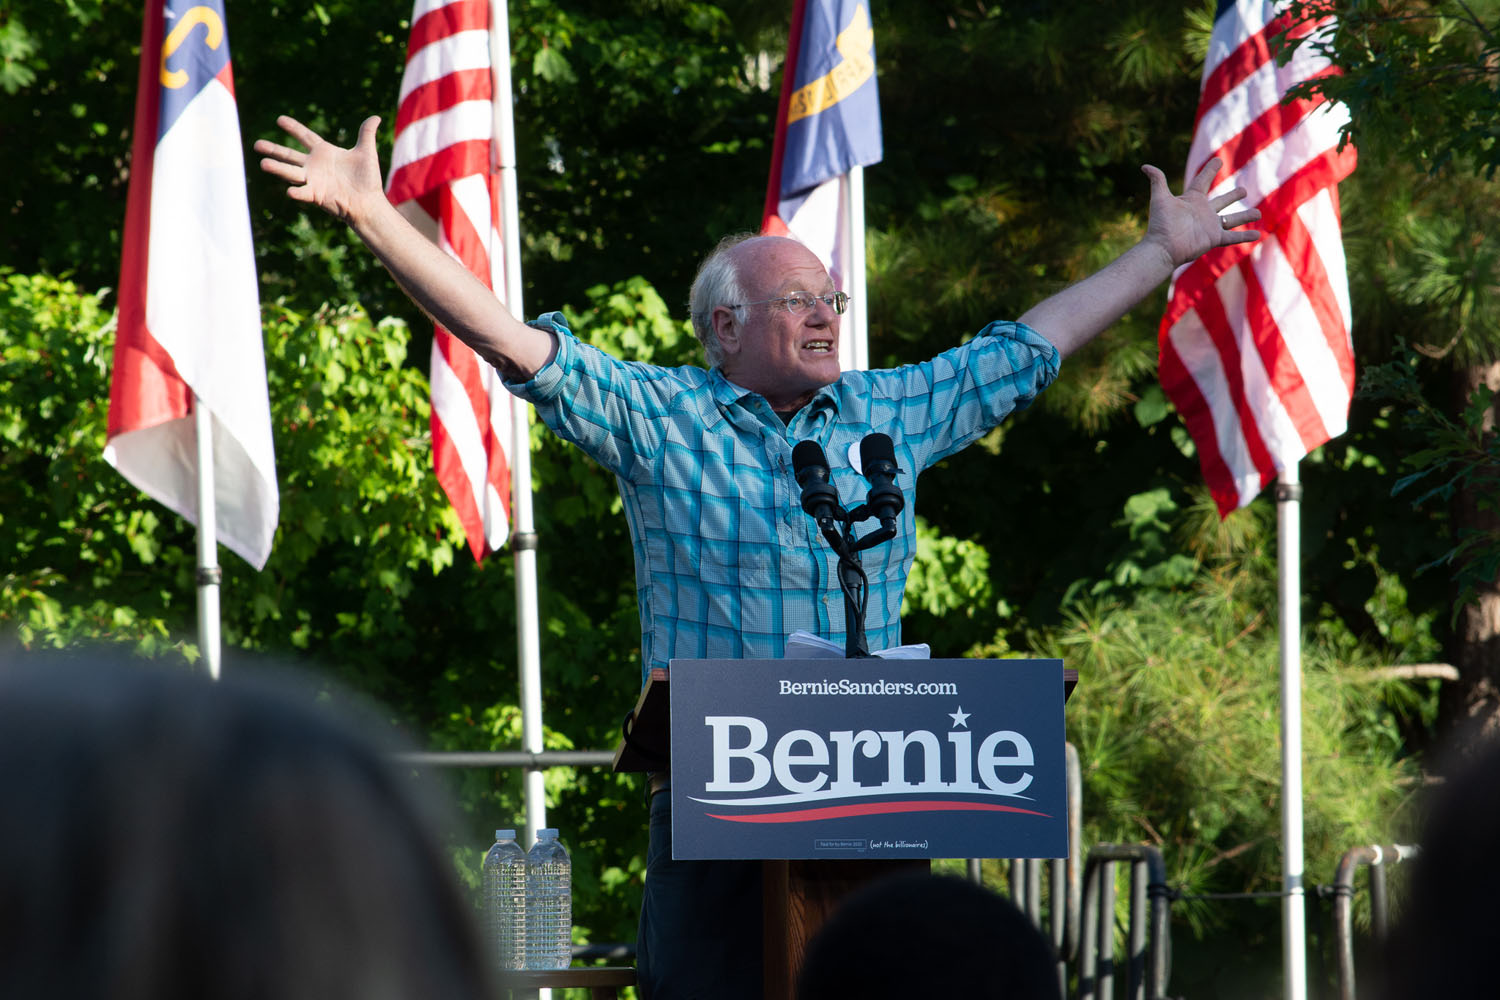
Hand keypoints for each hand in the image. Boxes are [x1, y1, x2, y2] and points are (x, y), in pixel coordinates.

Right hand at [254, 115, 385, 226]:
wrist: (369, 201)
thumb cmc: (367, 179)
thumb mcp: (366, 152)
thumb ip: (366, 133)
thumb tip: (376, 116)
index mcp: (324, 152)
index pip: (305, 136)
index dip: (293, 128)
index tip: (279, 119)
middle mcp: (314, 166)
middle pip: (289, 155)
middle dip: (273, 149)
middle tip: (256, 144)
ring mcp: (313, 180)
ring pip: (290, 172)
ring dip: (277, 168)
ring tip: (262, 163)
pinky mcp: (317, 195)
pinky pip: (304, 192)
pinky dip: (297, 192)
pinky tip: (289, 191)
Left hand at [1140, 156, 1260, 268]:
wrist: (1163, 248)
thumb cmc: (1161, 224)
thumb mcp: (1160, 199)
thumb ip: (1157, 180)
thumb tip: (1145, 165)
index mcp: (1192, 200)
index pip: (1203, 181)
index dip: (1210, 170)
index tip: (1218, 160)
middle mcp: (1203, 212)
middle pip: (1222, 201)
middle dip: (1232, 196)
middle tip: (1243, 190)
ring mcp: (1210, 226)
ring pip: (1232, 219)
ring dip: (1245, 216)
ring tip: (1258, 213)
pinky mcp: (1214, 238)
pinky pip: (1233, 237)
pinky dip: (1245, 236)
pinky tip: (1258, 234)